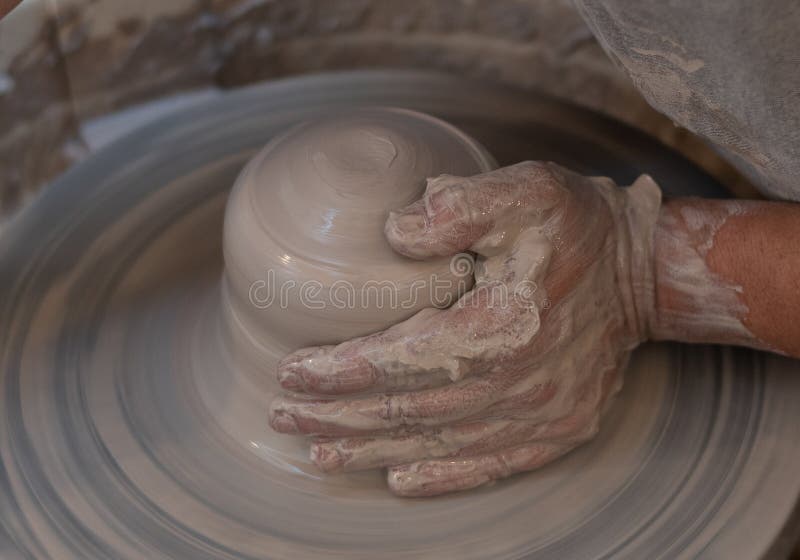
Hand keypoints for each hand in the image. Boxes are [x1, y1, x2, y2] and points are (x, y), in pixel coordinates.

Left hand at [269, 161, 660, 495]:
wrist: (644, 275)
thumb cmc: (579, 228)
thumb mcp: (526, 189)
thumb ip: (457, 206)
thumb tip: (392, 234)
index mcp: (504, 324)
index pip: (400, 359)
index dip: (339, 371)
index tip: (291, 372)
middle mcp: (520, 383)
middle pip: (408, 412)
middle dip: (337, 417)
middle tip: (283, 415)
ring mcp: (540, 417)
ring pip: (437, 446)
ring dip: (370, 452)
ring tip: (318, 452)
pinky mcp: (557, 432)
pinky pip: (488, 468)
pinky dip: (438, 477)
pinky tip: (396, 480)